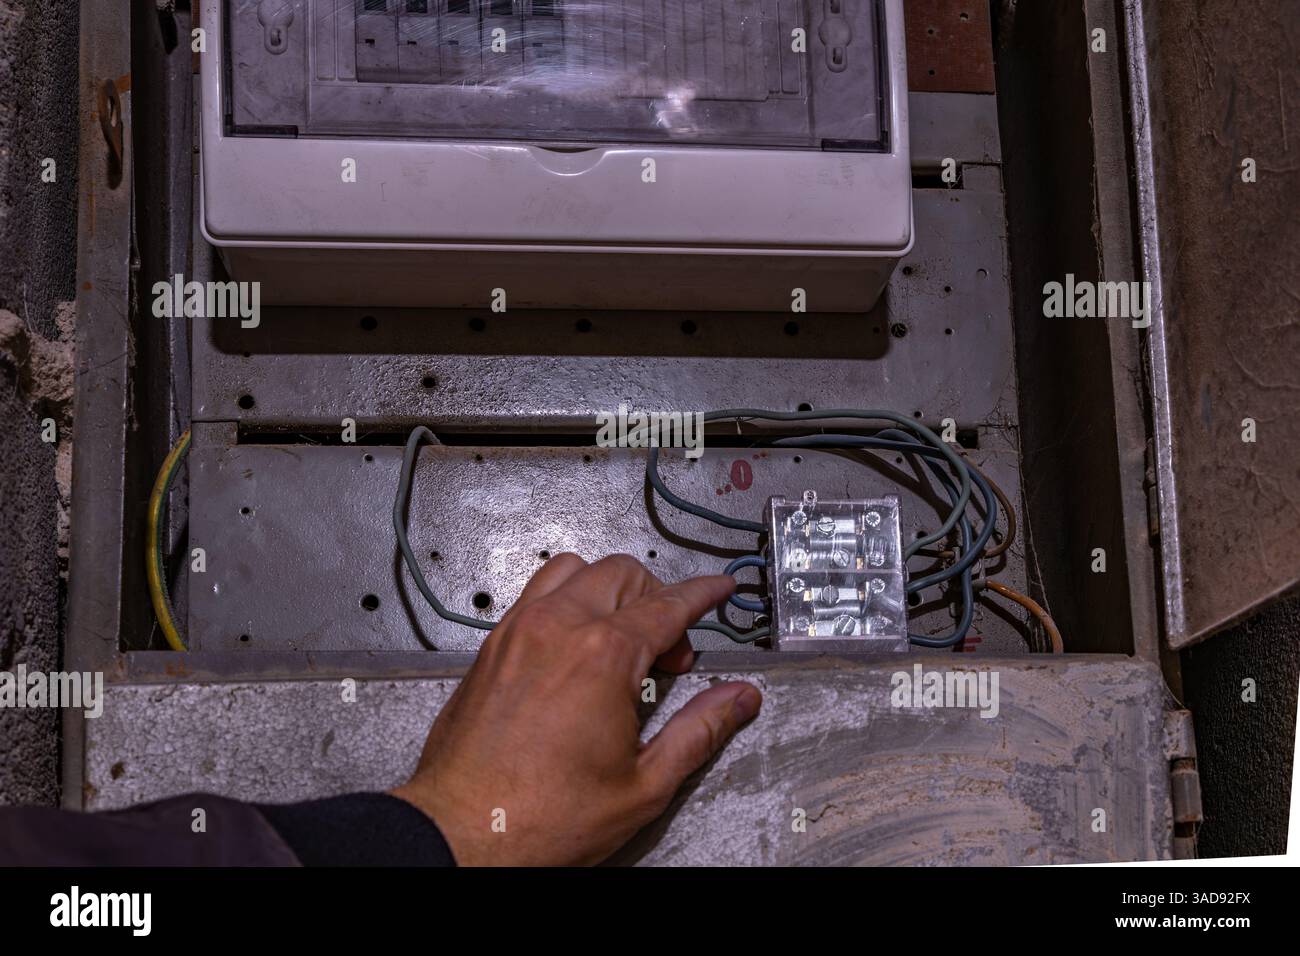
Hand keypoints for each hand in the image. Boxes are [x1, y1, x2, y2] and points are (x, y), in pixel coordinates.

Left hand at [391, 553, 762, 865]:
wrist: (464, 833)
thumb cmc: (541, 817)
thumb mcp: (643, 785)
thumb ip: (698, 731)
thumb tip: (738, 700)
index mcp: (602, 655)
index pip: (668, 605)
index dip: (703, 595)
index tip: (718, 590)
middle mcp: (556, 628)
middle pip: (623, 575)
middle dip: (658, 601)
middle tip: (670, 655)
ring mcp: (518, 631)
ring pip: (574, 570)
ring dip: (608, 591)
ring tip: (623, 640)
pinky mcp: (492, 646)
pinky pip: (536, 594)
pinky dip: (568, 601)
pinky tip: (578, 647)